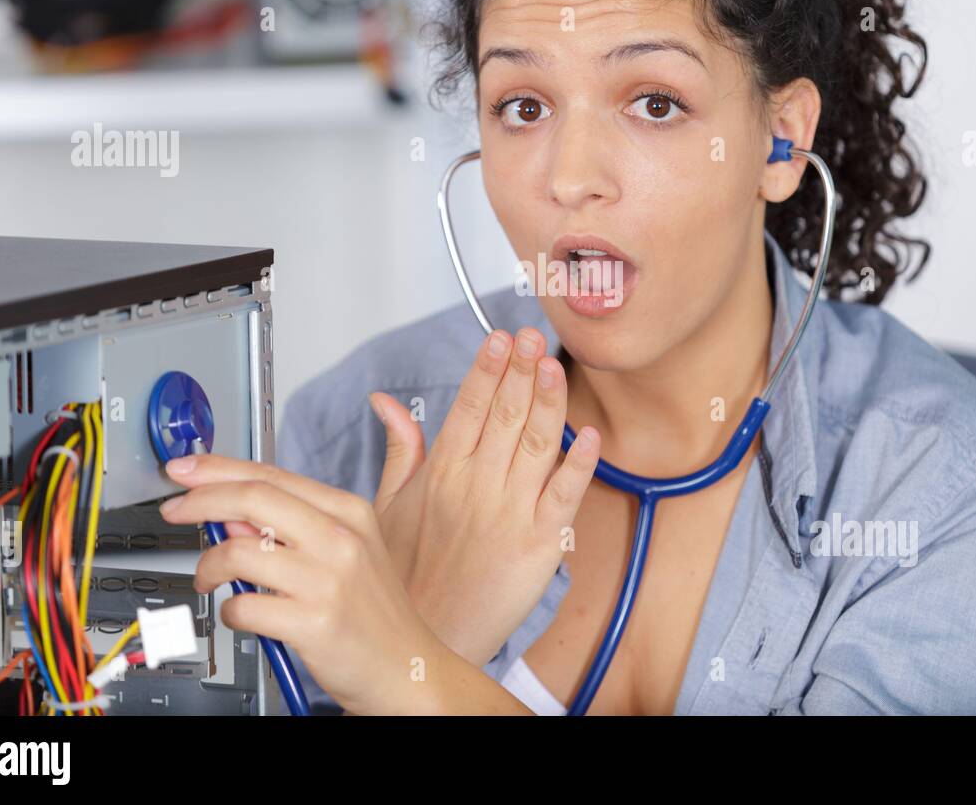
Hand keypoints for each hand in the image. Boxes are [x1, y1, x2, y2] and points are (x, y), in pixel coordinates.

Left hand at [158, 454, 521, 713]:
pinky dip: (230, 612)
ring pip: (238, 552)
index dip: (218, 469)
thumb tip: (232, 515)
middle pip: (253, 498)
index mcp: (348, 512)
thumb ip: (292, 526)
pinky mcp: (313, 623)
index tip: (186, 471)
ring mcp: (327, 580)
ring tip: (209, 579)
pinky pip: (243, 607)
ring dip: (208, 566)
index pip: (271, 475)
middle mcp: (340, 539)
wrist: (406, 667)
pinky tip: (243, 615)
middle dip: (200, 500)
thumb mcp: (345, 552)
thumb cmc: (373, 612)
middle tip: (175, 510)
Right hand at [369, 327, 600, 666]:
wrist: (426, 638)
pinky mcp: (539, 544)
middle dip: (520, 370)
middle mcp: (475, 487)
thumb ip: (400, 447)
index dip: (487, 369)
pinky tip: (590, 436)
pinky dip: (579, 465)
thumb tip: (385, 401)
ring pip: (535, 445)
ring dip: (547, 402)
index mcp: (442, 474)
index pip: (468, 407)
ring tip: (553, 366)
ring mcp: (509, 514)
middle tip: (533, 336)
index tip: (501, 337)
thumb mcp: (389, 505)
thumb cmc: (407, 575)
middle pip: (503, 416)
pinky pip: (564, 497)